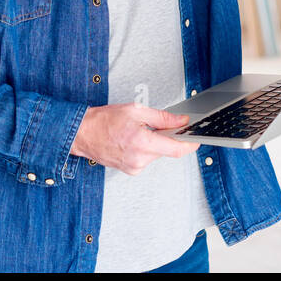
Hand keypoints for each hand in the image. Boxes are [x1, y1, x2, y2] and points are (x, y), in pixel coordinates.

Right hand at [71, 103, 200, 174]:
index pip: (176, 149)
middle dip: (165, 137)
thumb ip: (162, 117)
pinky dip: (145, 149)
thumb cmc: (104, 121)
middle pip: (166, 150)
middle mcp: (139, 159)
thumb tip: (181, 121)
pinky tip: (132, 141)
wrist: (83, 133)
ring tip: (136, 132)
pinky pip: (146, 159)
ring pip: (156, 154)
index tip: (197, 139)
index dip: (190, 144)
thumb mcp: (136, 110)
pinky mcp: (131, 170)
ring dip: (153, 143)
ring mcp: (135, 167)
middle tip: (154, 126)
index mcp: (142, 142)